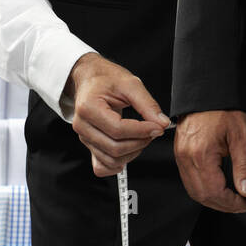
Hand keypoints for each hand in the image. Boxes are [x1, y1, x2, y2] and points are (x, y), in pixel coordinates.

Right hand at [66, 52, 169, 176]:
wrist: (90, 78)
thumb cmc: (106, 78)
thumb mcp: (130, 84)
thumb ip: (148, 105)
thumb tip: (162, 123)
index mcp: (89, 107)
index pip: (118, 129)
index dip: (141, 131)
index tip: (157, 128)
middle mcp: (82, 125)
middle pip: (114, 147)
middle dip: (140, 143)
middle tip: (153, 131)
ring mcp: (84, 138)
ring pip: (110, 159)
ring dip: (132, 153)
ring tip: (142, 137)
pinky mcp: (88, 145)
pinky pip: (101, 167)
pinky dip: (117, 165)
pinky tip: (128, 152)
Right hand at [174, 110, 245, 212]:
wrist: (207, 93)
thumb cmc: (223, 109)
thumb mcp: (241, 136)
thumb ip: (244, 166)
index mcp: (202, 154)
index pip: (215, 192)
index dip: (232, 203)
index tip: (245, 204)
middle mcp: (187, 158)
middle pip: (202, 195)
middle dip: (223, 205)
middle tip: (240, 205)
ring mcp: (180, 156)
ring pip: (193, 191)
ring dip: (212, 200)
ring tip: (230, 200)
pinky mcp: (180, 154)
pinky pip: (188, 180)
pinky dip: (202, 189)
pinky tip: (215, 188)